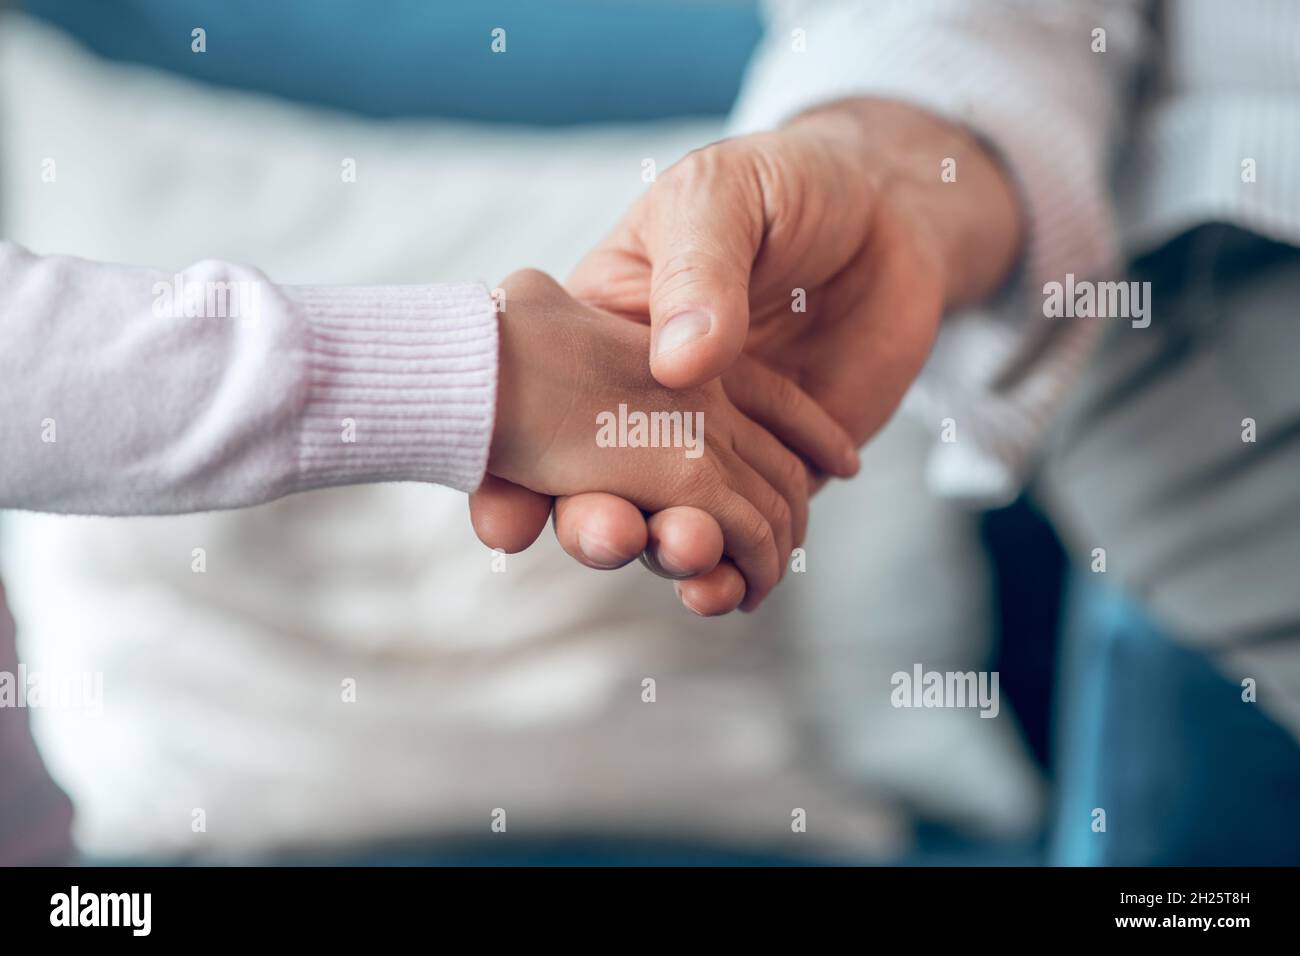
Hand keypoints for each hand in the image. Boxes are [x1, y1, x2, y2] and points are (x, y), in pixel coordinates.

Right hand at [473, 99, 1023, 612]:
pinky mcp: (773, 476)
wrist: (886, 213)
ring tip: (692, 555)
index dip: (506, 472)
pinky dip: (737, 572)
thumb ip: (698, 270)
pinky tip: (741, 587)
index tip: (501, 518)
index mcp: (600, 336)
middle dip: (593, 525)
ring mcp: (706, 447)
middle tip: (609, 533)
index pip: (534, 414)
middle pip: (596, 488)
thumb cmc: (781, 186)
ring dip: (670, 554)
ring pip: (668, 524)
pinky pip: (746, 539)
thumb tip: (681, 366)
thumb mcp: (720, 196)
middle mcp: (642, 406)